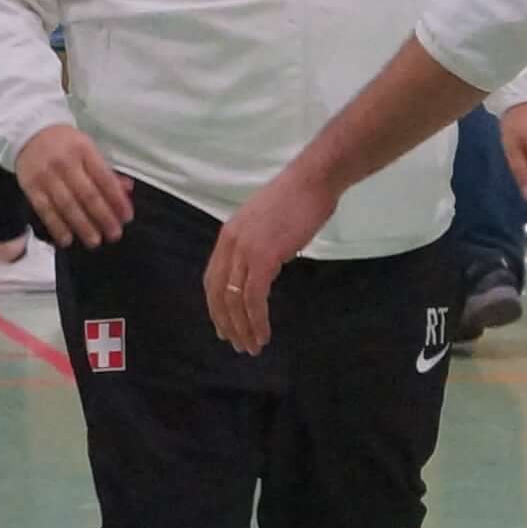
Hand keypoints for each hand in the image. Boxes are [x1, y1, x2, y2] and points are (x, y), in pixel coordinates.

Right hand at [14, 120, 134, 247]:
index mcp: (84, 150)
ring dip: (82, 226)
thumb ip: (106, 171)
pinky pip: (45, 210)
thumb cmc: (64, 143)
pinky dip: (56, 226)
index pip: (105, 178)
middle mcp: (65, 163)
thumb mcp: (88, 148)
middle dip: (103, 217)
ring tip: (94, 241)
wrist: (29, 131)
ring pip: (67, 205)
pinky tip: (67, 239)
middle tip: (114, 234)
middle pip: (88, 195)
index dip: (117, 200)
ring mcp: (46, 176)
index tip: (126, 217)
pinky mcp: (31, 187)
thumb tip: (127, 190)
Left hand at [203, 159, 333, 344]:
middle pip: (218, 293)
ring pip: (234, 300)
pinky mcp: (264, 258)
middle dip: (226, 323)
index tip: (224, 326)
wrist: (313, 181)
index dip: (216, 306)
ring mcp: (245, 250)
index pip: (213, 278)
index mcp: (228, 235)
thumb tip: (261, 266)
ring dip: (243, 328)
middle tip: (237, 344)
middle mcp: (230, 243)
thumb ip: (256, 243)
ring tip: (252, 346)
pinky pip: (254, 298)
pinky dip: (257, 320)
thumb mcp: (265, 222)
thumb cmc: (298, 198)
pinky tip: (264, 333)